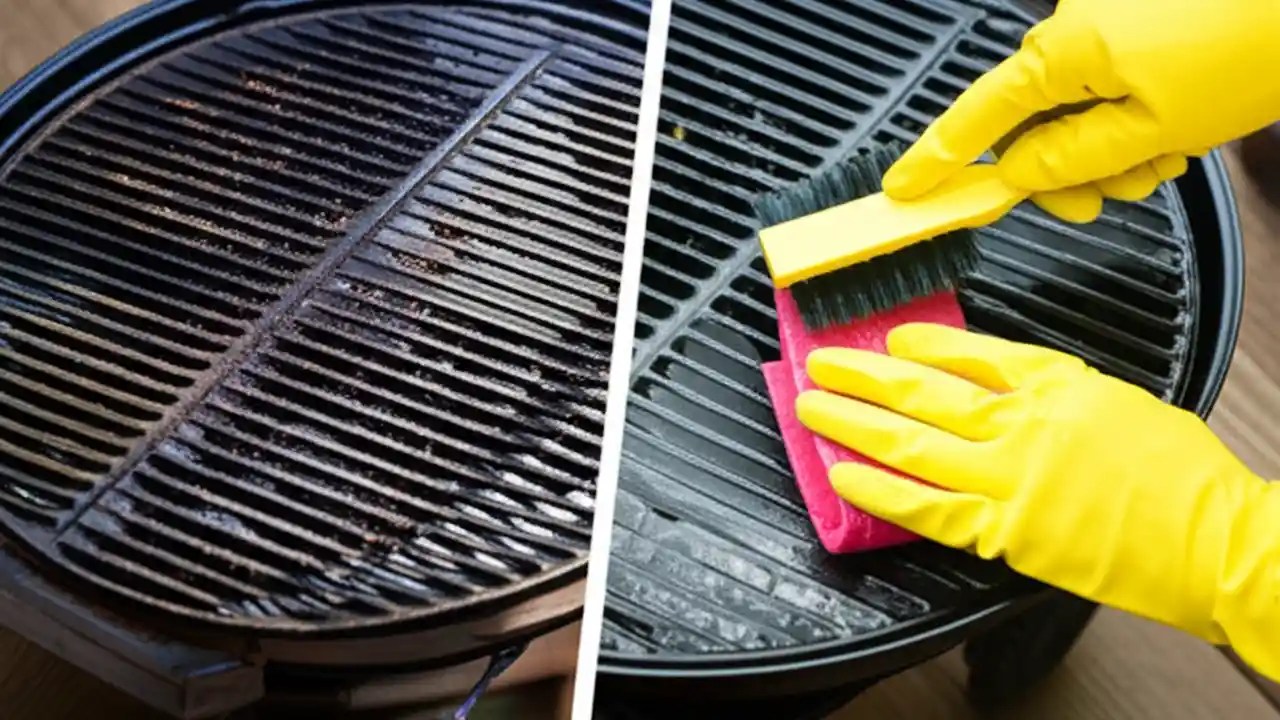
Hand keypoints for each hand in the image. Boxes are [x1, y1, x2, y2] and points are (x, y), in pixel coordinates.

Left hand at [796, 324, 1279, 679]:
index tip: (893, 336)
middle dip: (864, 372)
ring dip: (854, 421)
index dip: (923, 342)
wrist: (1219, 541)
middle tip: (823, 362)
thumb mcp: (1117, 402)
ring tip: (813, 407)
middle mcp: (1025, 423)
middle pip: (923, 390)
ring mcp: (1011, 478)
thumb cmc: (1184, 476)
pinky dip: (880, 490)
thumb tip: (996, 388)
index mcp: (1057, 383)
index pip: (972, 352)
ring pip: (911, 442)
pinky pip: (927, 509)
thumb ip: (1051, 392)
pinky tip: (844, 474)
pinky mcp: (1008, 533)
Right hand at [882, 0, 1279, 222]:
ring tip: (1164, 160)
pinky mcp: (1137, 18)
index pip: (973, 116)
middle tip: (1101, 202)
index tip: (905, 189)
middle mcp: (1072, 26)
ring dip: (1112, 151)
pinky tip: (1174, 133)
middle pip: (1032, 122)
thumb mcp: (1151, 131)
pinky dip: (1133, 117)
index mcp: (1061, 53)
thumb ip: (1069, 160)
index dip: (935, 160)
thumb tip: (1016, 173)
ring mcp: (1106, 18)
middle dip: (1065, 171)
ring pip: (1077, 108)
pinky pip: (1109, 80)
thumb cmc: (1250, 45)